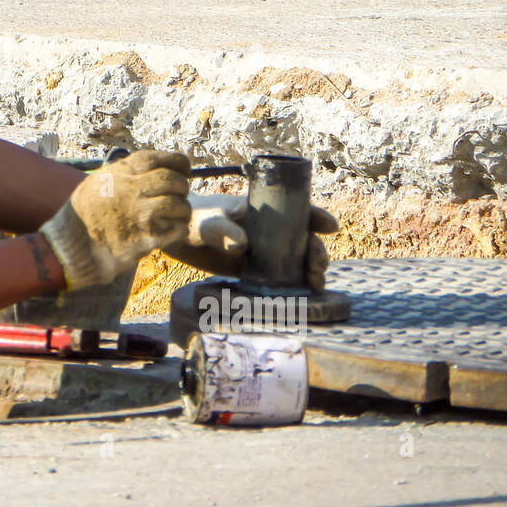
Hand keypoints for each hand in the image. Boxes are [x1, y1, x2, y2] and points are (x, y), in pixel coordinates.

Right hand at [39, 150, 191, 289]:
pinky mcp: (146, 238)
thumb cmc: (85, 212)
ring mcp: (140, 213)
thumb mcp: (99, 180)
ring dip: (182, 210)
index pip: (160, 159)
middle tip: (180, 195)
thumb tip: (155, 169)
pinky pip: (177, 229)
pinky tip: (172, 231)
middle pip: (173, 181)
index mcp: (122, 172)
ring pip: (179, 205)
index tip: (184, 170)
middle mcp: (133, 189)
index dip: (178, 163)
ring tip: (177, 215)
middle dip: (182, 187)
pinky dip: (179, 229)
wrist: (71, 244)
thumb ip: (125, 173)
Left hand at [162, 195, 339, 290]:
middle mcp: (268, 230)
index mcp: (262, 210)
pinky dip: (295, 286)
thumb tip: (241, 245)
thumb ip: (222, 231)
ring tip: (315, 284)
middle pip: (303, 239)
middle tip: (317, 266)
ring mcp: (263, 251)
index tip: (331, 226)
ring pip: (296, 260)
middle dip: (316, 251)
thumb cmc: (193, 219)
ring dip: (310, 271)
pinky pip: (280, 278)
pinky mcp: (255, 271)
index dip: (316, 216)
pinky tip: (304, 296)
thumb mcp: (207, 222)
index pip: (296, 210)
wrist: (176, 236)